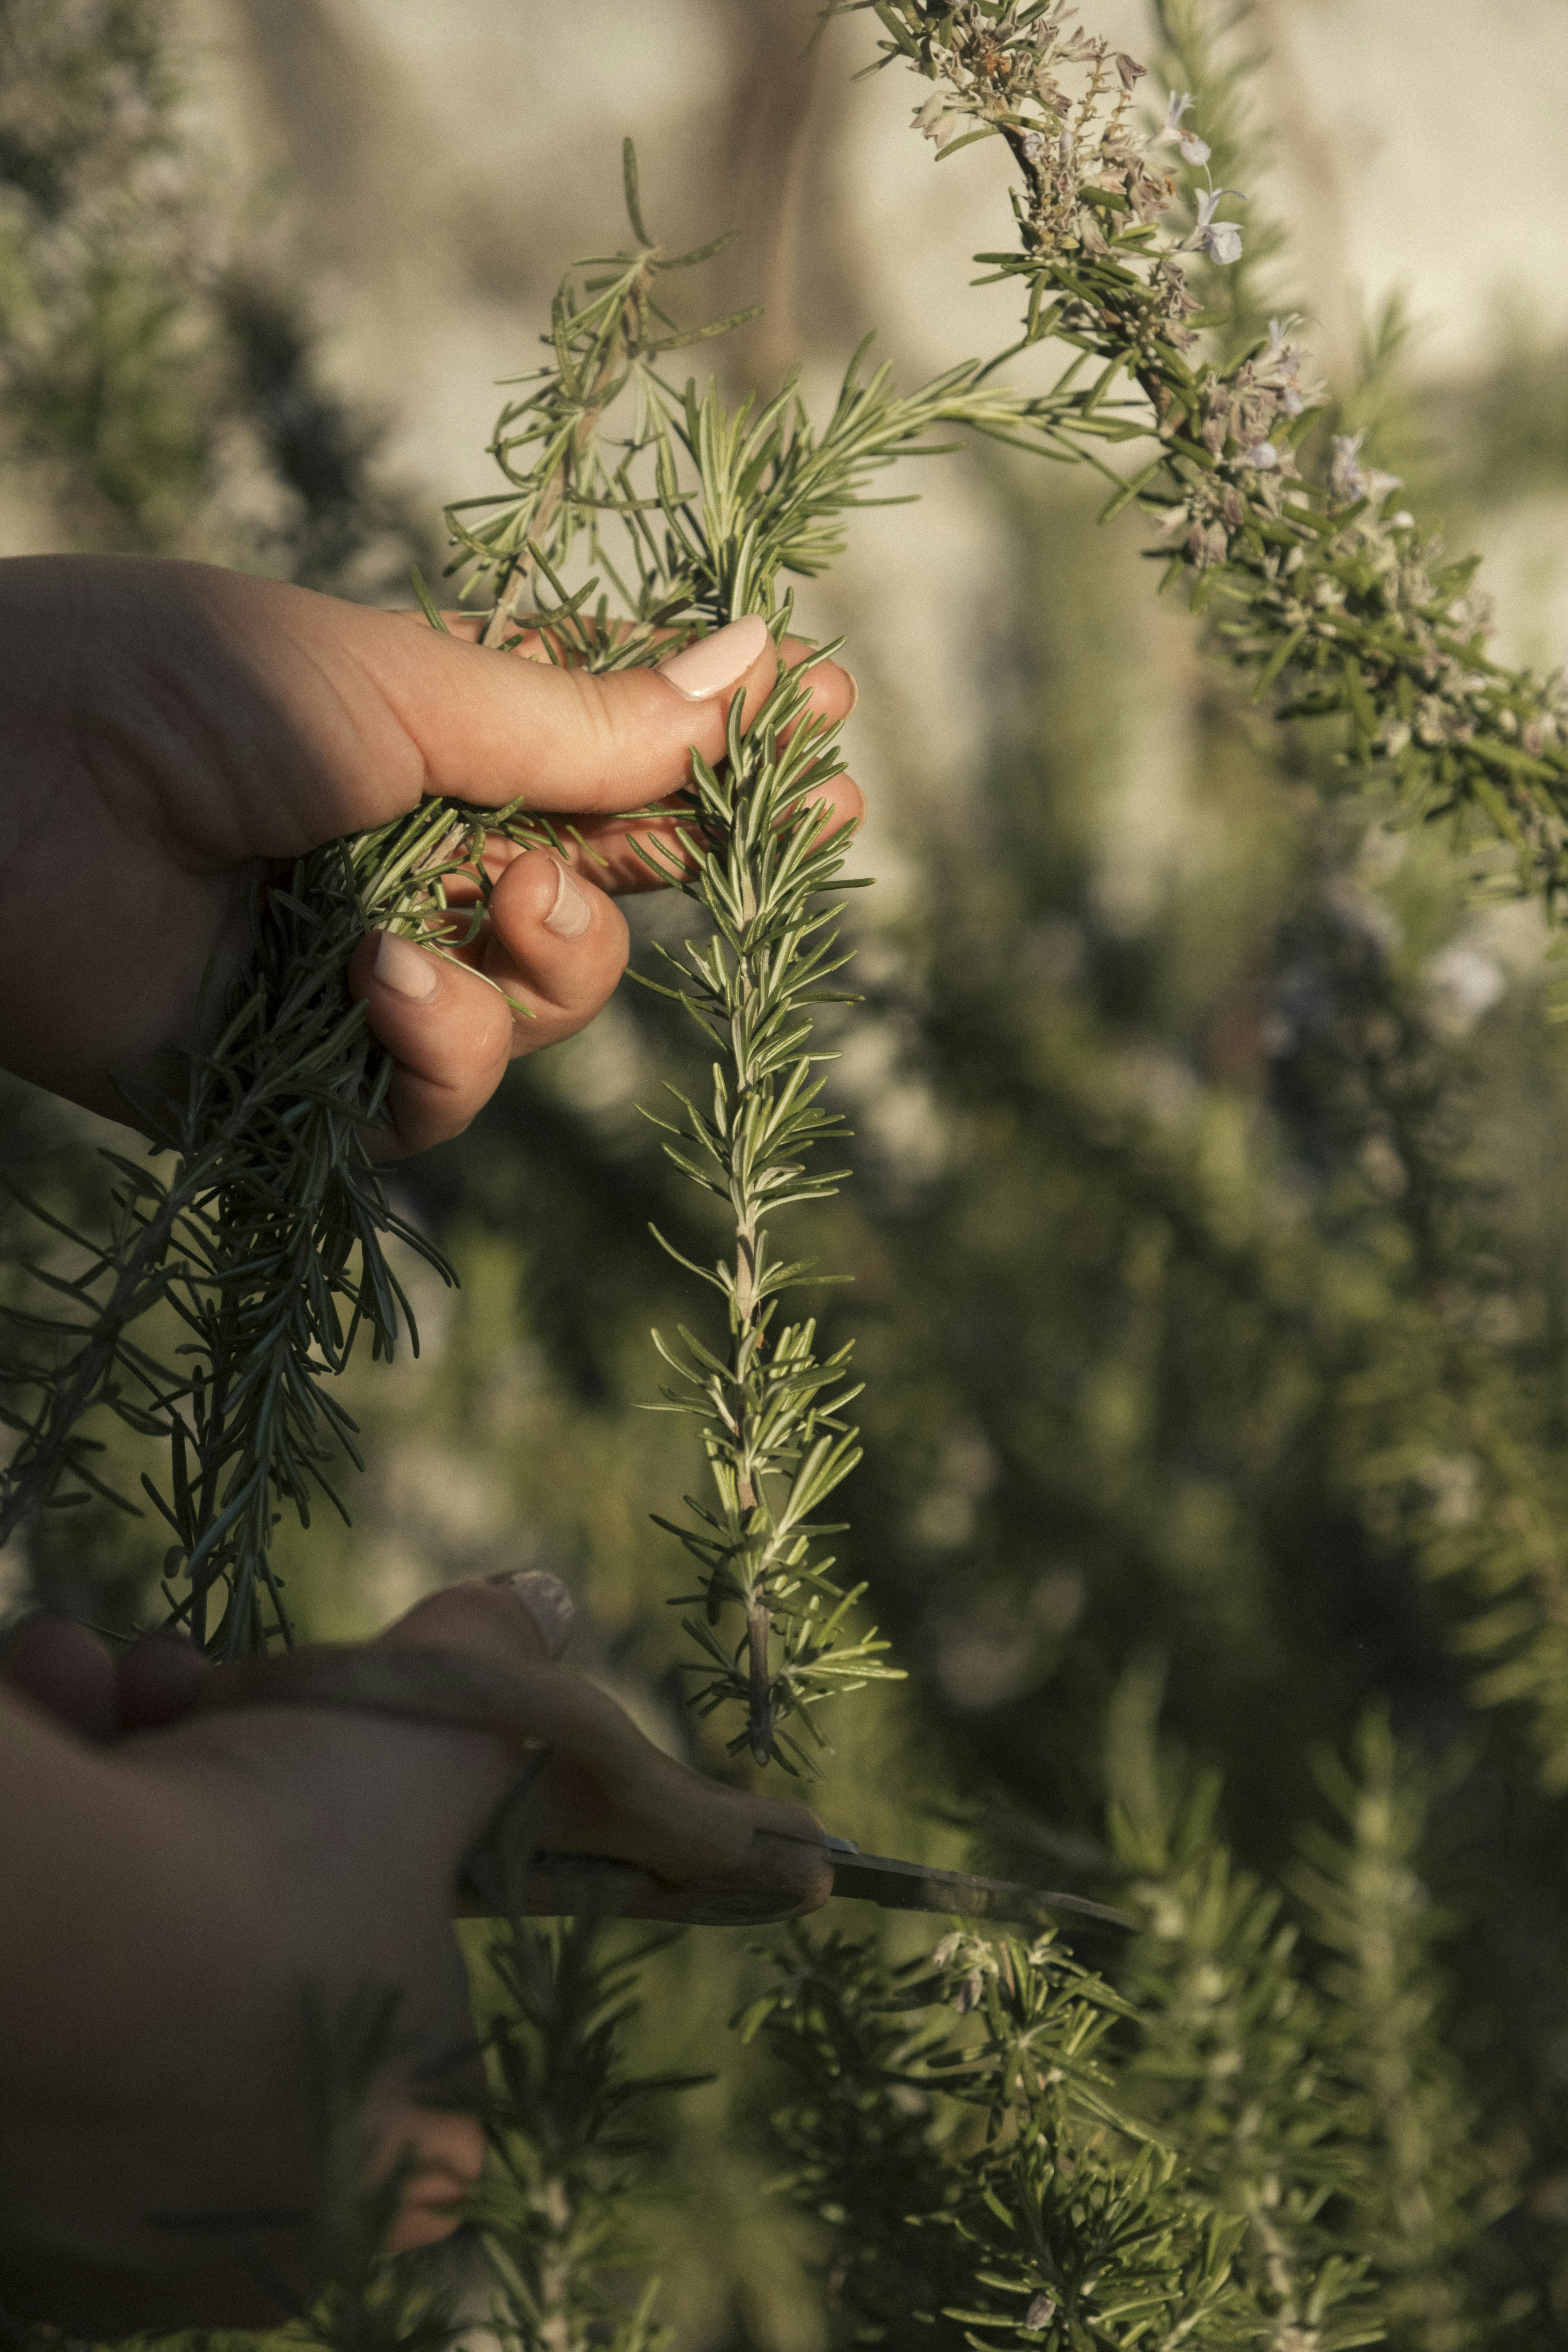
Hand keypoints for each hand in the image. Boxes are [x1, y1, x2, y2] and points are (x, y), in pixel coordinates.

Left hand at [0, 555, 860, 1152]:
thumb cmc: (173, 690)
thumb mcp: (401, 684)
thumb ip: (576, 720)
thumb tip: (749, 668)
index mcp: (436, 740)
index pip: (618, 762)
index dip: (724, 760)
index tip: (824, 737)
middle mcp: (416, 860)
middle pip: (610, 894)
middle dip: (694, 864)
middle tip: (766, 828)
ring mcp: (371, 974)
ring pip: (548, 1008)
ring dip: (555, 960)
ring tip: (499, 901)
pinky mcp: (314, 1078)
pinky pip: (442, 1099)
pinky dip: (438, 1046)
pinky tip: (383, 983)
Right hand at [0, 1574, 828, 2334]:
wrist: (66, 1947)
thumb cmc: (290, 1857)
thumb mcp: (430, 1732)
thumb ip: (494, 1670)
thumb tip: (541, 1602)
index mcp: (406, 2148)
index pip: (408, 1983)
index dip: (363, 1840)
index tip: (313, 1740)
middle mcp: (264, 2208)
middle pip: (254, 1937)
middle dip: (217, 1777)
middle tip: (177, 1682)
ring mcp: (117, 2202)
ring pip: (134, 1948)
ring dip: (118, 1773)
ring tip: (101, 1682)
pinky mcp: (10, 2177)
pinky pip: (44, 1981)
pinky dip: (46, 1840)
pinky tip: (49, 1707)